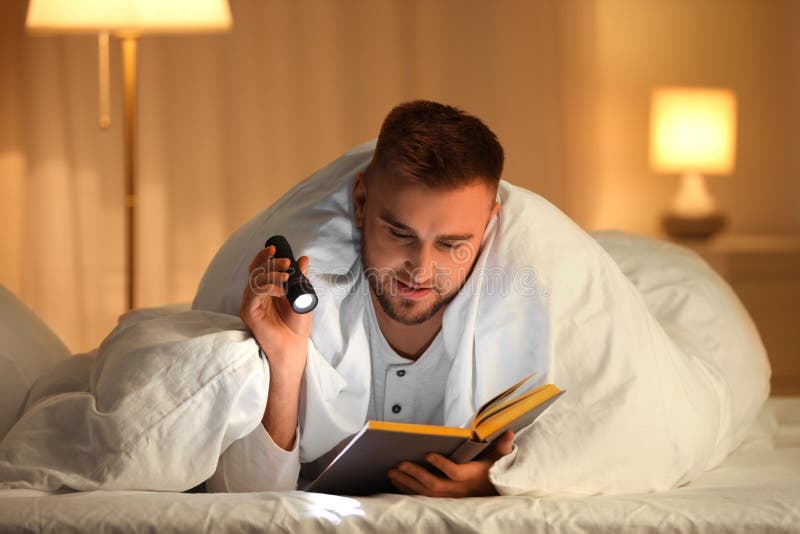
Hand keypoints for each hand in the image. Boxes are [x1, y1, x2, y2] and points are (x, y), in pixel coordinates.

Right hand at [240, 245, 311, 378]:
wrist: (293, 347)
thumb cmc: (296, 326)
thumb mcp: (301, 297)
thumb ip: (300, 278)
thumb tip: (303, 258)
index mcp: (266, 290)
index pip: (261, 267)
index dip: (265, 256)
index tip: (276, 248)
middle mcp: (256, 295)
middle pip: (256, 270)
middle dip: (270, 262)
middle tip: (286, 262)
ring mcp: (250, 303)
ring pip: (255, 279)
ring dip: (271, 274)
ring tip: (286, 277)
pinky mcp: (248, 312)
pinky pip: (253, 293)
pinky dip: (267, 287)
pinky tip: (280, 290)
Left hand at [388, 430, 514, 497]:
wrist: (491, 493)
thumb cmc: (491, 472)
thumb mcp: (498, 459)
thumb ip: (502, 447)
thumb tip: (510, 433)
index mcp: (469, 476)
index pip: (454, 472)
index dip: (440, 464)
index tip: (428, 454)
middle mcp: (457, 489)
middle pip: (433, 484)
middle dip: (415, 474)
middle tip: (399, 464)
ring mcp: (448, 496)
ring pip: (424, 492)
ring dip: (407, 482)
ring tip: (391, 472)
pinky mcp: (442, 499)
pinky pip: (422, 496)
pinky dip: (408, 489)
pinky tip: (396, 482)